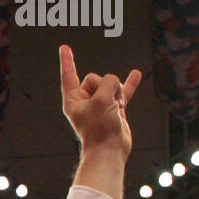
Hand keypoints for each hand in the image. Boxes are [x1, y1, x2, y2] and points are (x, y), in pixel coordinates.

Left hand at [60, 44, 140, 160]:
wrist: (110, 150)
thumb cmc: (100, 129)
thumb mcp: (101, 99)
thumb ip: (108, 82)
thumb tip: (117, 84)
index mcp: (73, 100)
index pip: (69, 75)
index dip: (67, 61)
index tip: (64, 47)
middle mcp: (85, 101)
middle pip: (96, 78)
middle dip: (105, 86)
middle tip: (105, 106)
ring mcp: (100, 105)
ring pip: (110, 85)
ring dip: (116, 93)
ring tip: (115, 110)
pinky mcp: (114, 109)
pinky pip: (122, 91)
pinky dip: (129, 84)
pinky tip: (135, 74)